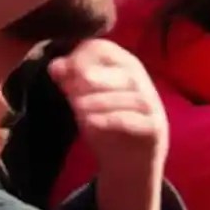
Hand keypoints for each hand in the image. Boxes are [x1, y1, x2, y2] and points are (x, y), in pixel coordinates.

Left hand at [49, 39, 167, 176]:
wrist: (129, 161)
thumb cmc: (105, 123)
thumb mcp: (83, 101)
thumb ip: (71, 82)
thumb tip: (55, 66)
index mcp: (122, 66)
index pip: (105, 48)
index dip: (81, 56)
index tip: (60, 72)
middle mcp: (141, 81)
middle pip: (123, 69)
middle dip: (94, 76)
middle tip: (70, 89)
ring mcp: (151, 104)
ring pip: (130, 95)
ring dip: (99, 100)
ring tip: (76, 108)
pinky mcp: (154, 127)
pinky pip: (135, 120)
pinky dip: (111, 119)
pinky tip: (90, 123)